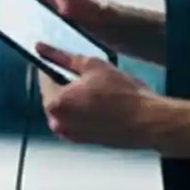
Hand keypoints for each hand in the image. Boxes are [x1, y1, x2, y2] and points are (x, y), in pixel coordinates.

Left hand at [35, 43, 161, 149]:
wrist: (147, 121)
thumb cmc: (123, 95)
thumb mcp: (91, 65)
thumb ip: (62, 56)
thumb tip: (41, 48)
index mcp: (55, 103)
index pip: (44, 76)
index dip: (55, 64)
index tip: (66, 60)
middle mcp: (58, 123)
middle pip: (54, 93)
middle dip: (66, 82)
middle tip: (89, 74)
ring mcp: (71, 134)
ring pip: (66, 108)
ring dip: (76, 97)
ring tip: (98, 89)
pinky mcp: (84, 141)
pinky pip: (76, 120)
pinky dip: (84, 110)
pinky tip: (102, 103)